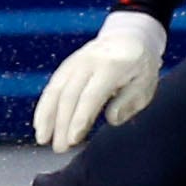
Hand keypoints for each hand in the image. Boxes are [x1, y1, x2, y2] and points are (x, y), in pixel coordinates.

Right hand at [34, 11, 167, 151]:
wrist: (129, 37)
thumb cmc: (141, 68)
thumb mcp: (145, 85)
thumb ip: (128, 102)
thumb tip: (110, 120)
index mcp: (112, 67)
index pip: (91, 96)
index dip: (79, 119)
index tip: (72, 140)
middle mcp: (89, 62)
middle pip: (70, 96)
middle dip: (62, 124)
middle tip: (60, 148)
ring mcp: (75, 62)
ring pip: (55, 91)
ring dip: (47, 117)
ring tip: (44, 140)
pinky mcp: (67, 65)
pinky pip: (52, 86)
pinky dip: (44, 106)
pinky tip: (40, 124)